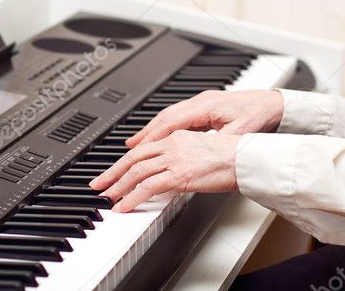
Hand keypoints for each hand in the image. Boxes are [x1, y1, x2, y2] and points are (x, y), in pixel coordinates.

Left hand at [89, 130, 238, 211]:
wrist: (246, 158)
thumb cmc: (233, 157)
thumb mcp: (203, 152)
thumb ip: (184, 159)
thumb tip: (174, 173)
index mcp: (178, 137)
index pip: (144, 148)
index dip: (126, 160)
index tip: (115, 170)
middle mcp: (173, 144)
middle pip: (134, 157)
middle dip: (113, 172)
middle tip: (99, 183)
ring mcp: (174, 159)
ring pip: (136, 171)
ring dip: (118, 186)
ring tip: (108, 198)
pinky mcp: (178, 174)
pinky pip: (147, 187)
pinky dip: (132, 198)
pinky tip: (124, 207)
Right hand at [124, 89, 282, 147]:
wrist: (274, 104)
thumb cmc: (260, 116)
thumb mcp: (240, 133)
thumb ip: (219, 143)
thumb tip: (203, 155)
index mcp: (206, 106)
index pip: (171, 122)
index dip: (152, 137)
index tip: (136, 150)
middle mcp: (201, 102)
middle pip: (165, 118)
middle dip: (145, 134)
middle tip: (127, 149)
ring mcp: (202, 104)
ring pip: (170, 117)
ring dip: (153, 131)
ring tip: (137, 145)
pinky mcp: (206, 108)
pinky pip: (179, 118)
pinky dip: (166, 129)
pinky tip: (161, 138)